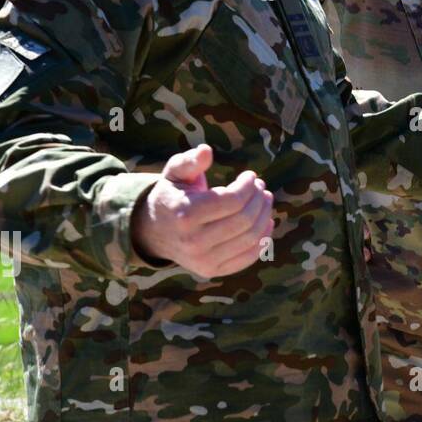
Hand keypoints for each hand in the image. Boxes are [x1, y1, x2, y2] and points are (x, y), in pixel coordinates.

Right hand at [131, 143, 274, 279]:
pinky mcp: (212, 271)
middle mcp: (192, 242)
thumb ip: (190, 161)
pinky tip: (266, 222)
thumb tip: (206, 151)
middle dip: (259, 199)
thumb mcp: (175, 172)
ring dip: (265, 216)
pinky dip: (263, 239)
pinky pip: (248, 258)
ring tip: (265, 200)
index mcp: (184, 214)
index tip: (251, 176)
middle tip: (261, 187)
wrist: (154, 231)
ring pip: (250, 239)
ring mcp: (202, 261)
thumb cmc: (172, 194)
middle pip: (244, 220)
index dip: (248, 186)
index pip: (232, 201)